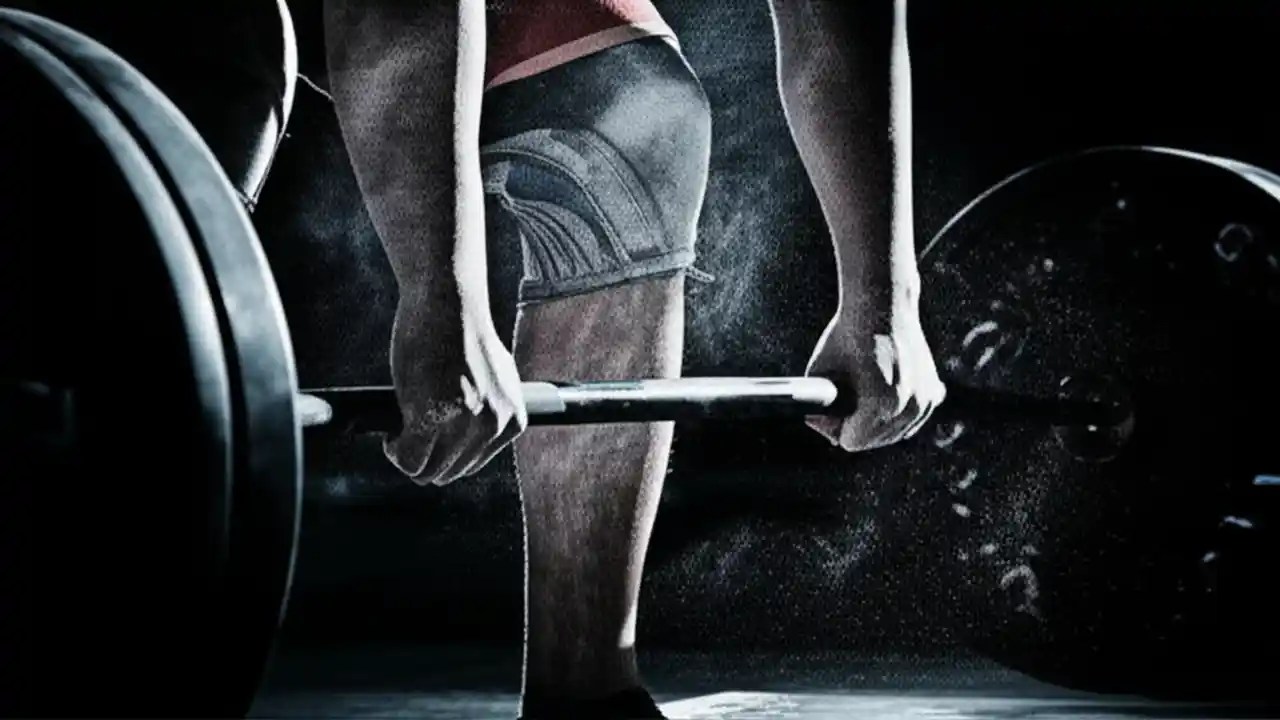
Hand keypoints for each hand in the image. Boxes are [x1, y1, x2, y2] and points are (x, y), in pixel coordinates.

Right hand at [382, 297, 526, 484]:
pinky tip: (390, 434)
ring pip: (429, 471)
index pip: (473, 463)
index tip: (428, 442)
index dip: (445, 457)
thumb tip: (465, 440)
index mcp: (512, 420)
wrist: (448, 301)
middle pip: (450, 471)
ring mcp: (463, 423)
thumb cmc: (462, 332)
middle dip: (425, 460)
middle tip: (407, 438)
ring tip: (399, 436)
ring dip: (409, 458)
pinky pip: (409, 459)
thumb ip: (486, 412)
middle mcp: (493, 426)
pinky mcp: (431, 416)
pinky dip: (395, 451)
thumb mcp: (493, 380)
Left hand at [805, 301, 945, 451]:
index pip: (851, 442)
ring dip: (875, 425)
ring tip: (857, 405)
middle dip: (853, 428)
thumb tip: (823, 427)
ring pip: (894, 433)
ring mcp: (925, 401)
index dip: (831, 428)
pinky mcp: (934, 391)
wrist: (883, 304)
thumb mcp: (820, 372)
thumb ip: (819, 407)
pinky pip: (911, 419)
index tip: (823, 412)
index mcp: (881, 404)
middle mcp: (909, 407)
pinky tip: (882, 404)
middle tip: (837, 409)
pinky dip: (897, 415)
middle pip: (873, 441)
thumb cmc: (847, 336)